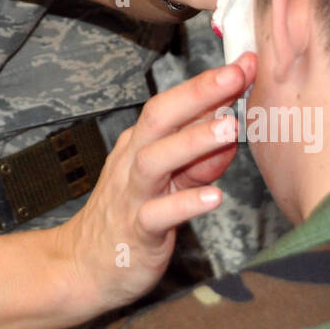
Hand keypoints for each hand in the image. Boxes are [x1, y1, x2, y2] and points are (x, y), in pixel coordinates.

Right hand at [53, 55, 253, 313]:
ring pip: (155, 161)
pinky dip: (186, 204)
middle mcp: (132, 161)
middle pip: (159, 117)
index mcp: (140, 142)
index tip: (245, 63)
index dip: (207, 83)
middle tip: (237, 75)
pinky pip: (159, 215)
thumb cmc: (128, 215)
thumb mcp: (165, 180)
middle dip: (199, 93)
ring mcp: (132, 195)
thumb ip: (197, 157)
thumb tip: (230, 128)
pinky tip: (215, 197)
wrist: (84, 265)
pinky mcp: (137, 231)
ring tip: (229, 129)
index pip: (173, 103)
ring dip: (192, 142)